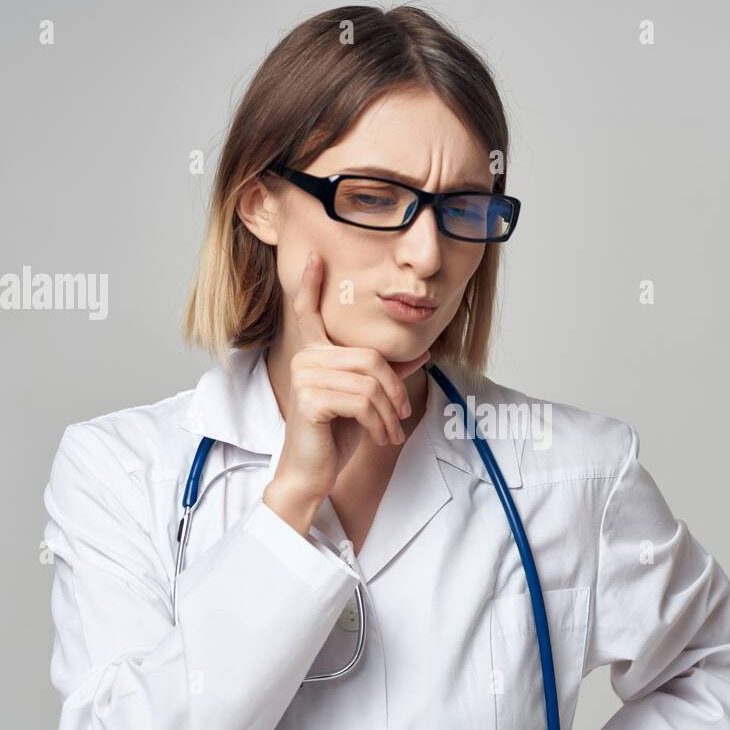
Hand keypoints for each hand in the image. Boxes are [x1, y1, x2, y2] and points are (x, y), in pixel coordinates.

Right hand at [264, 251, 430, 528]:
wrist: (312, 472)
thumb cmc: (336, 435)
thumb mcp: (367, 401)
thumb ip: (390, 373)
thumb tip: (424, 351)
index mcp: (313, 353)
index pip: (308, 313)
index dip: (312, 285)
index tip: (316, 257)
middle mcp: (304, 359)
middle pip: (369, 358)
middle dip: (395, 389)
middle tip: (403, 416)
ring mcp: (304, 377)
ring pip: (370, 382)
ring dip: (390, 412)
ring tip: (391, 432)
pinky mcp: (310, 399)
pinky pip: (362, 402)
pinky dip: (380, 423)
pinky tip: (379, 438)